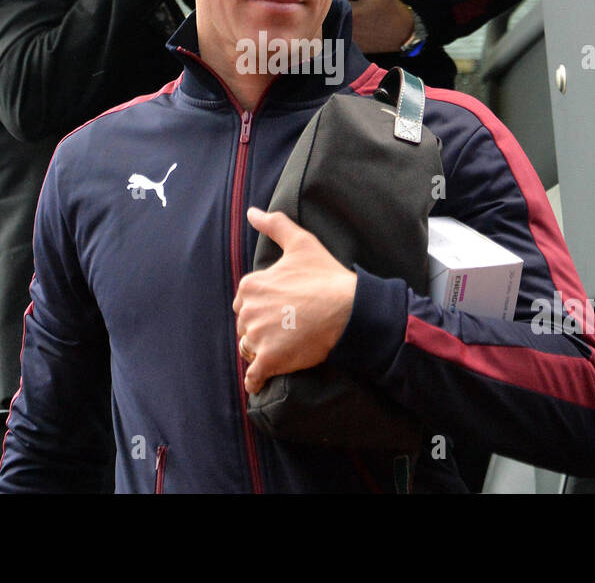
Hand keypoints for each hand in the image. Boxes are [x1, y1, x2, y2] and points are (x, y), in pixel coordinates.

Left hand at [233, 208, 357, 394]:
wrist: (349, 309)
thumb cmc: (326, 276)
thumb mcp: (301, 243)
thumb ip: (275, 225)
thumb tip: (252, 212)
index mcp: (251, 285)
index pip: (245, 302)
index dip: (261, 307)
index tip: (279, 310)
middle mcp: (249, 311)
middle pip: (246, 326)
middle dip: (259, 329)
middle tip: (283, 330)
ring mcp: (258, 337)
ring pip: (249, 349)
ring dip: (259, 352)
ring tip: (279, 350)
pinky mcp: (270, 360)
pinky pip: (253, 377)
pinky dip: (255, 381)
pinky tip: (260, 383)